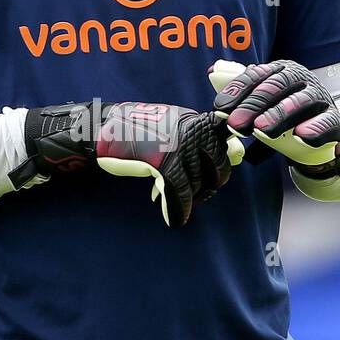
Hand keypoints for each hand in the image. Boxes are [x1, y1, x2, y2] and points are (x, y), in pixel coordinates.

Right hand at [9, 99, 244, 226]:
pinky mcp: (165, 161)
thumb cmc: (137, 134)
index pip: (224, 147)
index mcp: (195, 120)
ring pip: (198, 183)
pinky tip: (174, 219)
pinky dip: (178, 209)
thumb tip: (238, 154)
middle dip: (207, 188)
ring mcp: (179, 145)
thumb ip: (200, 142)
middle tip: (193, 197)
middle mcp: (191, 130)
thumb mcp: (173, 129)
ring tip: (176, 206)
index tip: (209, 181)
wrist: (101, 132)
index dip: (219, 169)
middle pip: (218, 168)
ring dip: (189, 200)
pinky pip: (180, 193)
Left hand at [208, 59, 339, 186]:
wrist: (319, 133)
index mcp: (281, 71)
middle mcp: (302, 80)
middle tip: (234, 124)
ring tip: (261, 129)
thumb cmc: (283, 114)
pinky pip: (326, 122)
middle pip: (277, 86)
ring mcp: (320, 98)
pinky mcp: (334, 120)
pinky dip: (315, 128)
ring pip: (301, 102)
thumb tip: (212, 71)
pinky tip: (301, 135)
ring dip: (280, 114)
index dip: (237, 90)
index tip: (219, 108)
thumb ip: (239, 88)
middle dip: (253, 104)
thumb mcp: (260, 101)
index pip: (257, 75)